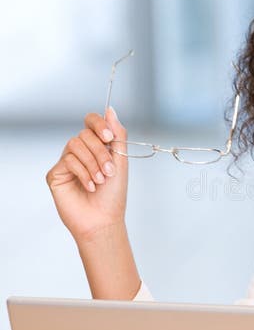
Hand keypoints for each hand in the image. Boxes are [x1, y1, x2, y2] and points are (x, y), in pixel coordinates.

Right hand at [46, 107, 128, 243]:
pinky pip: (67, 160)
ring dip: (92, 163)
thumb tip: (110, 109)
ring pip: (75, 144)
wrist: (103, 220)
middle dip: (100, 152)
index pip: (92, 121)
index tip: (109, 137)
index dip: (99, 124)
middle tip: (109, 171)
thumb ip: (117, 134)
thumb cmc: (113, 195)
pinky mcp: (56, 173)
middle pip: (85, 133)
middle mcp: (81, 152)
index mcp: (97, 146)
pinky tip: (90, 186)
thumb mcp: (121, 160)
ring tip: (101, 180)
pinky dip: (82, 172)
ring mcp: (67, 162)